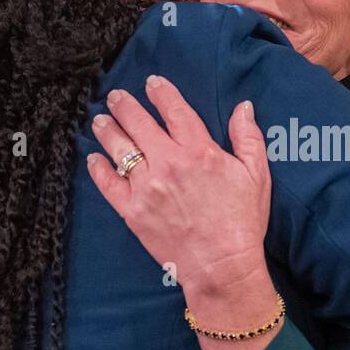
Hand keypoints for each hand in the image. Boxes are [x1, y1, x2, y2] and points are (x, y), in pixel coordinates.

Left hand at [85, 75, 271, 301]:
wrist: (222, 266)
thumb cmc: (243, 222)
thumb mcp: (256, 176)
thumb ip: (248, 138)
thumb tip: (243, 107)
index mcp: (199, 151)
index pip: (174, 110)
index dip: (161, 93)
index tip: (152, 83)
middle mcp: (169, 164)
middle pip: (139, 123)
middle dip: (125, 105)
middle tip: (115, 97)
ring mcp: (147, 188)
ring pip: (119, 149)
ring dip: (107, 130)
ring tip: (100, 120)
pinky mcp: (132, 211)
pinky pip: (108, 184)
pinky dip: (98, 168)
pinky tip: (93, 158)